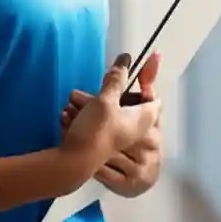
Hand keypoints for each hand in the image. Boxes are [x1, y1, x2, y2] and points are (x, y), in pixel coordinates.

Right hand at [60, 53, 163, 197]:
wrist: (74, 163)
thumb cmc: (97, 129)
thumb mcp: (106, 99)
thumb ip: (116, 78)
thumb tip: (126, 58)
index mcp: (143, 118)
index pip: (153, 98)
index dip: (146, 83)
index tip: (134, 72)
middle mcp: (134, 128)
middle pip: (124, 103)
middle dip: (103, 93)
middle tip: (87, 90)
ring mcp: (118, 137)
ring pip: (104, 113)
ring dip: (87, 105)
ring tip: (71, 103)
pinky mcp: (101, 143)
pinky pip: (94, 124)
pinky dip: (82, 118)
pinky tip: (67, 116)